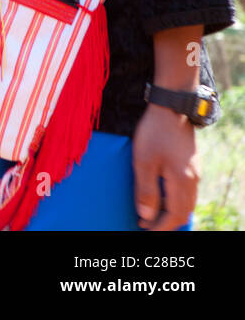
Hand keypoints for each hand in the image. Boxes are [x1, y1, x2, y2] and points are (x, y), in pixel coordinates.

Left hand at [132, 102, 198, 229]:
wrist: (171, 108)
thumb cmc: (153, 133)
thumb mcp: (143, 161)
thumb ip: (145, 189)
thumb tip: (146, 215)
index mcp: (182, 181)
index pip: (174, 214)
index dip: (161, 226)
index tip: (145, 229)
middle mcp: (192, 179)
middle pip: (183, 211)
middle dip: (166, 222)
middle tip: (146, 224)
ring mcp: (194, 171)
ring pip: (187, 201)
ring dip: (171, 211)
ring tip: (152, 213)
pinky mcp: (191, 164)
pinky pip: (187, 190)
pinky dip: (175, 199)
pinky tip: (162, 196)